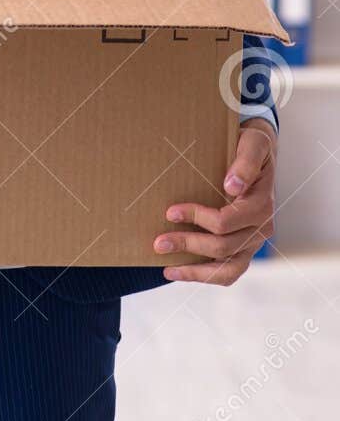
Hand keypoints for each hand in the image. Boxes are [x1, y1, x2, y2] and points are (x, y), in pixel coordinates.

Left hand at [153, 118, 276, 285]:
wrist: (258, 154)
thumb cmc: (251, 147)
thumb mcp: (253, 144)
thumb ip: (245, 162)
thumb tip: (232, 186)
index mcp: (261, 205)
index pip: (226, 221)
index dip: (197, 218)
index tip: (170, 212)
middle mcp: (262, 228)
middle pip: (223, 247)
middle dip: (188, 244)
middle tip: (158, 242)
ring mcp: (254, 242)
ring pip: (227, 269)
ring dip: (195, 270)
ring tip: (167, 268)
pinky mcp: (245, 249)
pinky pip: (228, 273)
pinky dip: (204, 276)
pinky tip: (178, 272)